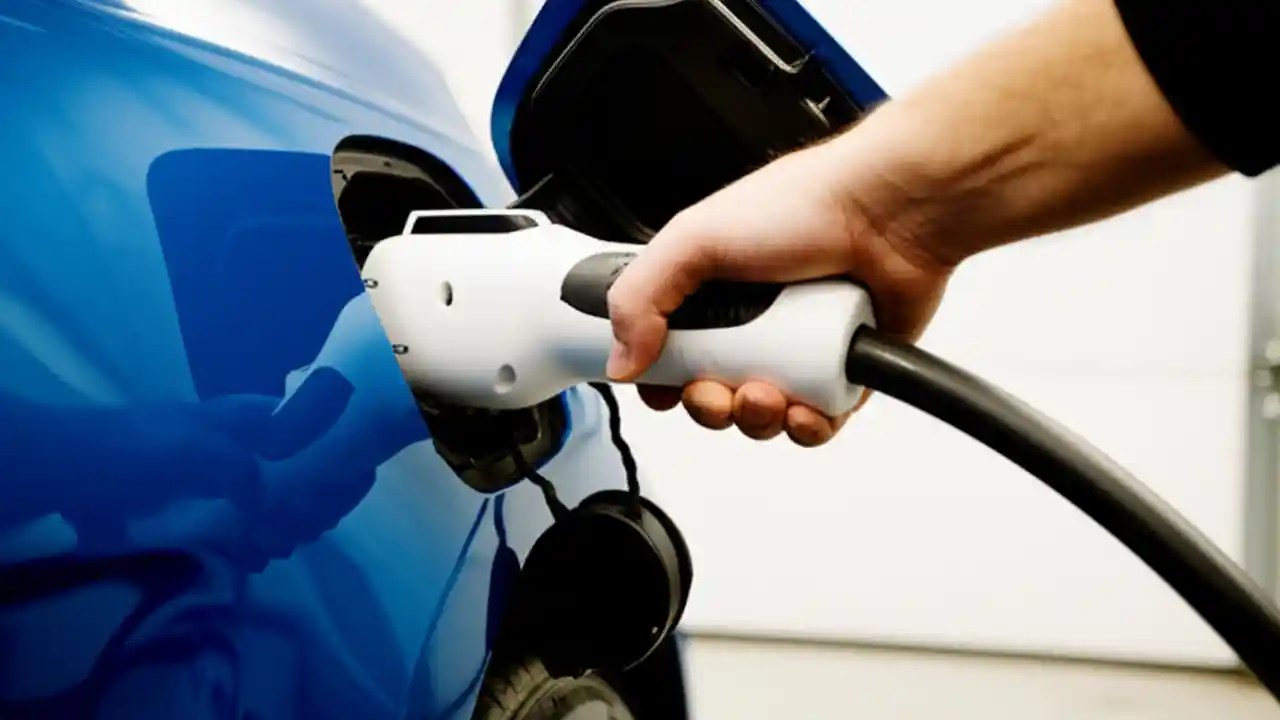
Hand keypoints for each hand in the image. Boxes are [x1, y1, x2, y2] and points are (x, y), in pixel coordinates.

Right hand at [605, 132, 954, 445]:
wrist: (894, 212)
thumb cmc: (806, 205)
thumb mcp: (695, 239)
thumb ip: (641, 296)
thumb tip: (621, 360)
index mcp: (708, 287)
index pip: (665, 352)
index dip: (658, 379)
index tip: (662, 385)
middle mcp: (751, 320)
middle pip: (708, 392)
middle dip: (707, 405)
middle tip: (716, 388)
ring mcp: (796, 348)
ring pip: (759, 415)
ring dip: (756, 418)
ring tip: (769, 392)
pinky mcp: (841, 372)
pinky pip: (814, 421)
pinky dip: (805, 426)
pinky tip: (805, 408)